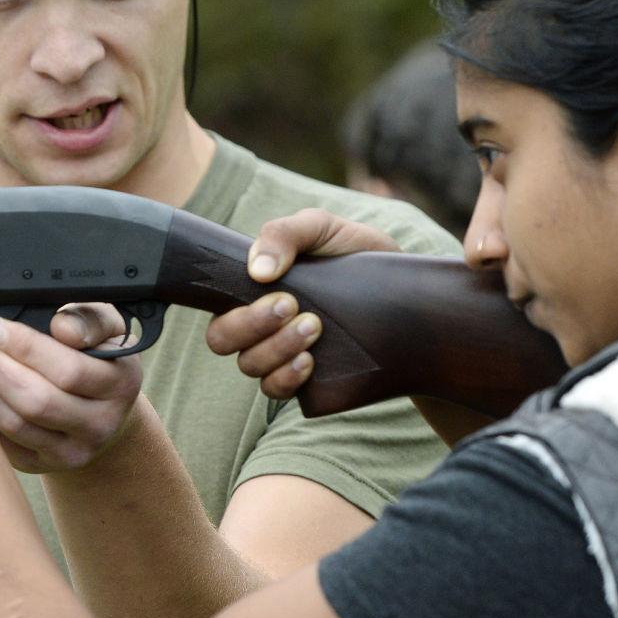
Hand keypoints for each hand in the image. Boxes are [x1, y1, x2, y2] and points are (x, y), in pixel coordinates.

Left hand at [0, 303, 143, 473]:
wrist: (102, 409)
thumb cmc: (98, 356)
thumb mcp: (107, 328)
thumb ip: (89, 317)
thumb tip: (62, 327)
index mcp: (121, 385)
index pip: (68, 370)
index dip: (24, 345)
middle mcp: (101, 425)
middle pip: (36, 401)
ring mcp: (71, 452)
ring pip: (14, 424)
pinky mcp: (41, 464)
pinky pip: (1, 441)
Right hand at [204, 208, 399, 400]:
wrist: (403, 291)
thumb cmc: (351, 252)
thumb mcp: (321, 228)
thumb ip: (284, 234)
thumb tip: (257, 271)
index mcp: (251, 287)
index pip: (215, 304)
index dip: (230, 306)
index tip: (276, 292)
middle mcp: (257, 323)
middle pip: (221, 338)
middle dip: (253, 325)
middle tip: (294, 306)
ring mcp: (277, 352)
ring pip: (249, 365)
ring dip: (277, 348)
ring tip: (315, 327)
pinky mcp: (301, 376)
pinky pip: (273, 390)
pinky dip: (286, 377)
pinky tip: (310, 361)